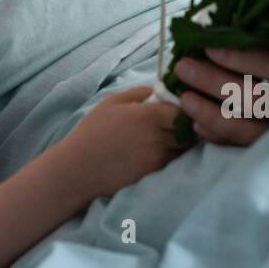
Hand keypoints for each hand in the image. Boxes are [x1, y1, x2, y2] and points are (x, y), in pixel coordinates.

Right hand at [60, 86, 189, 200]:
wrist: (79, 168)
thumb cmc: (93, 131)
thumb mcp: (113, 102)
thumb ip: (141, 93)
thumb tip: (161, 92)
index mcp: (148, 116)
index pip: (184, 111)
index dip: (184, 109)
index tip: (178, 108)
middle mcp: (158, 138)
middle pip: (189, 131)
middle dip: (186, 126)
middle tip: (175, 123)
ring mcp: (158, 159)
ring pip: (183, 148)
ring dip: (180, 142)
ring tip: (165, 137)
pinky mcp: (155, 175)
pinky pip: (173, 162)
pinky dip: (171, 155)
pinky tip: (156, 151)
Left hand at [173, 48, 268, 145]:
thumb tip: (225, 33)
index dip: (243, 58)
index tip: (209, 48)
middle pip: (258, 99)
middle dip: (215, 82)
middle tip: (184, 67)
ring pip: (249, 130)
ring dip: (211, 114)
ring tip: (185, 99)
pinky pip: (245, 150)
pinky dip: (220, 138)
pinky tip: (197, 125)